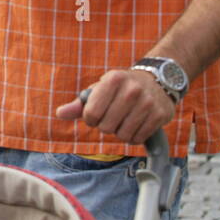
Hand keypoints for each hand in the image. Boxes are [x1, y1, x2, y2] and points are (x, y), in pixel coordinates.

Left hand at [55, 69, 175, 145]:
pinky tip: (135, 125)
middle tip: (112, 116)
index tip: (96, 114)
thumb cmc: (120, 88)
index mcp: (113, 80)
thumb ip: (79, 104)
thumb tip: (59, 114)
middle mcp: (132, 90)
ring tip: (123, 120)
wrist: (158, 81)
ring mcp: (148, 102)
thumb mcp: (99, 90)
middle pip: (106, 127)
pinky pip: (138, 139)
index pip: (91, 113)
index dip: (90, 119)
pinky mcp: (160, 115)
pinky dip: (133, 137)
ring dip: (119, 133)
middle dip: (105, 126)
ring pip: (122, 135)